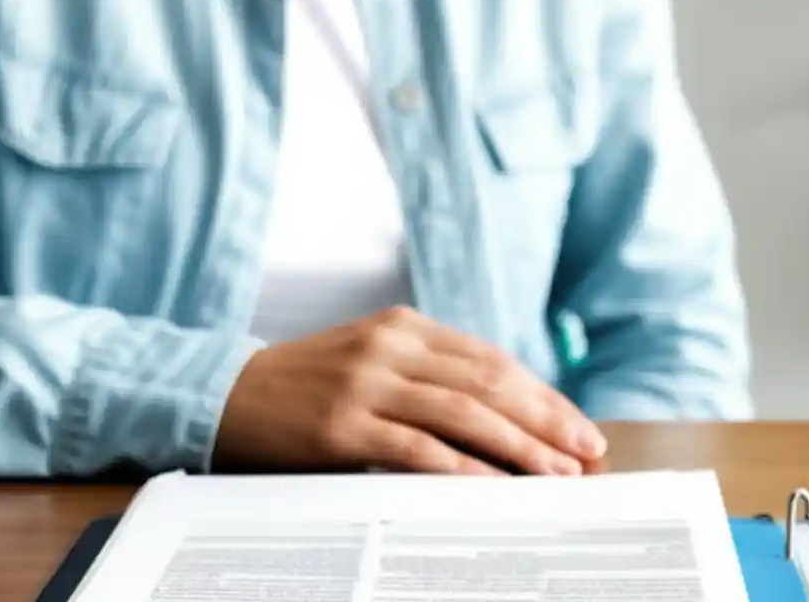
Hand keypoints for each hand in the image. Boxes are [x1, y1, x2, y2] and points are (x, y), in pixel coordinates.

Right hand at [213, 306, 606, 475]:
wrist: (224, 393)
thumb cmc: (310, 384)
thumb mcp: (374, 360)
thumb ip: (430, 375)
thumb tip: (508, 417)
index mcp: (405, 326)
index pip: (492, 360)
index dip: (542, 395)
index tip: (577, 425)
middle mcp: (391, 346)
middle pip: (489, 383)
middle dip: (545, 420)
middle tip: (584, 451)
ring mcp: (366, 383)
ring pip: (463, 413)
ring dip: (518, 446)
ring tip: (554, 472)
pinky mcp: (342, 425)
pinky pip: (417, 447)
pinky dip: (462, 467)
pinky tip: (494, 483)